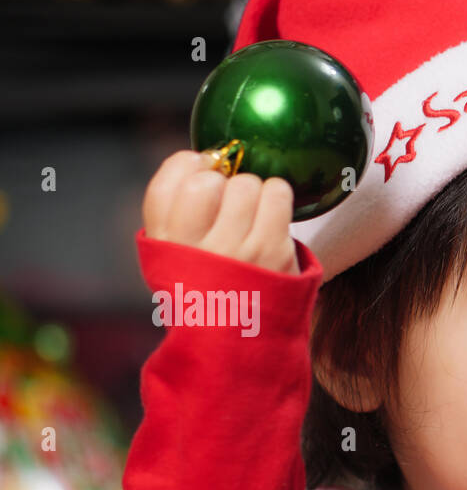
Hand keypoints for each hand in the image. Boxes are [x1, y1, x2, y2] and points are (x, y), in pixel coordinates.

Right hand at [143, 150, 298, 274]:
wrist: (248, 332)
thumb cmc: (213, 283)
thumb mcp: (178, 254)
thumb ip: (179, 210)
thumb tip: (209, 158)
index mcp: (164, 248)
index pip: (165, 187)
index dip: (186, 165)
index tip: (204, 166)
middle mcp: (195, 251)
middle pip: (207, 182)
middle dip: (222, 181)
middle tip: (232, 201)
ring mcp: (236, 252)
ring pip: (245, 184)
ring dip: (254, 190)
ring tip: (255, 214)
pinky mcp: (273, 251)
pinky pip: (277, 193)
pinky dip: (277, 194)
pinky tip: (274, 212)